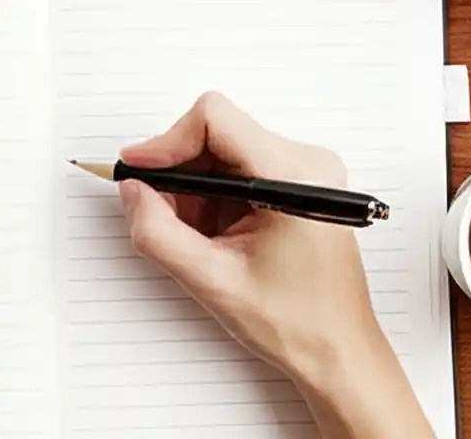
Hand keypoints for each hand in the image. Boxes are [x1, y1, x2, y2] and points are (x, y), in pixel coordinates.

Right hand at [118, 92, 431, 438]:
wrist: (338, 351)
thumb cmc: (297, 323)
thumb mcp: (213, 281)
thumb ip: (159, 232)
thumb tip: (132, 191)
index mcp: (295, 176)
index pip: (214, 119)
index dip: (167, 141)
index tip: (140, 171)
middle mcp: (307, 162)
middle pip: (216, 133)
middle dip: (179, 173)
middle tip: (160, 215)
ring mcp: (305, 171)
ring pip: (222, 151)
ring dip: (195, 190)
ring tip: (199, 239)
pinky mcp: (297, 184)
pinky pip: (237, 169)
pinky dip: (212, 198)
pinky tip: (216, 237)